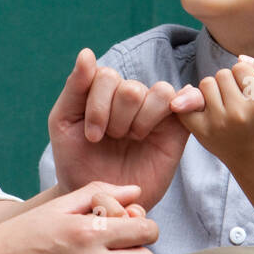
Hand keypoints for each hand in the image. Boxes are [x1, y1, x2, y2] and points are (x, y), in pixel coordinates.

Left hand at [47, 48, 189, 212]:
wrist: (98, 200)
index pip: (106, 76)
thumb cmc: (78, 161)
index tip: (90, 137)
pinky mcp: (177, 129)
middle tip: (112, 141)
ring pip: (160, 93)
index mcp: (104, 91)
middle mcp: (131, 97)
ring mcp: (155, 112)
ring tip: (133, 140)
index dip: (98, 106)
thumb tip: (86, 53)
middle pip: (132, 89)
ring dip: (141, 121)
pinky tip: (176, 111)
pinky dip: (188, 99)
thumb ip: (75, 87)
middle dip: (117, 120)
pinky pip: (190, 100)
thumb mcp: (64, 123)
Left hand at [167, 55, 253, 167]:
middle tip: (234, 97)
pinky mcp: (200, 130)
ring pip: (205, 84)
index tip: (247, 88)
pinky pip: (186, 101)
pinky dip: (190, 99)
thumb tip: (241, 58)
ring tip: (222, 102)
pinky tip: (202, 106)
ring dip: (212, 89)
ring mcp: (217, 123)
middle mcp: (238, 114)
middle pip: (221, 74)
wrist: (251, 154)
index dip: (243, 74)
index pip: (241, 67)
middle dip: (227, 82)